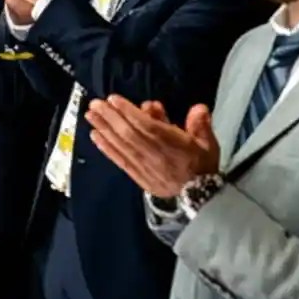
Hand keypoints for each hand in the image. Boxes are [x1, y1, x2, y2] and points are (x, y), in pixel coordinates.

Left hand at [85, 95, 220, 198]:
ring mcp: (144, 167)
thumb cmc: (202, 166)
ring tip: (90, 115)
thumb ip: (201, 125)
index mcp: (172, 145)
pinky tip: (95, 137)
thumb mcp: (208, 144)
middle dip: (110, 117)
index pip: (146, 127)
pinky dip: (106, 148)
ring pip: (121, 146)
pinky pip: (120, 160)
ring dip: (104, 129)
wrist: (200, 199)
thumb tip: (199, 107)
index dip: (129, 113)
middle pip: (128, 134)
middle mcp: (154, 155)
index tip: (113, 99)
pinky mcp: (137, 176)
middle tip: (95, 103)